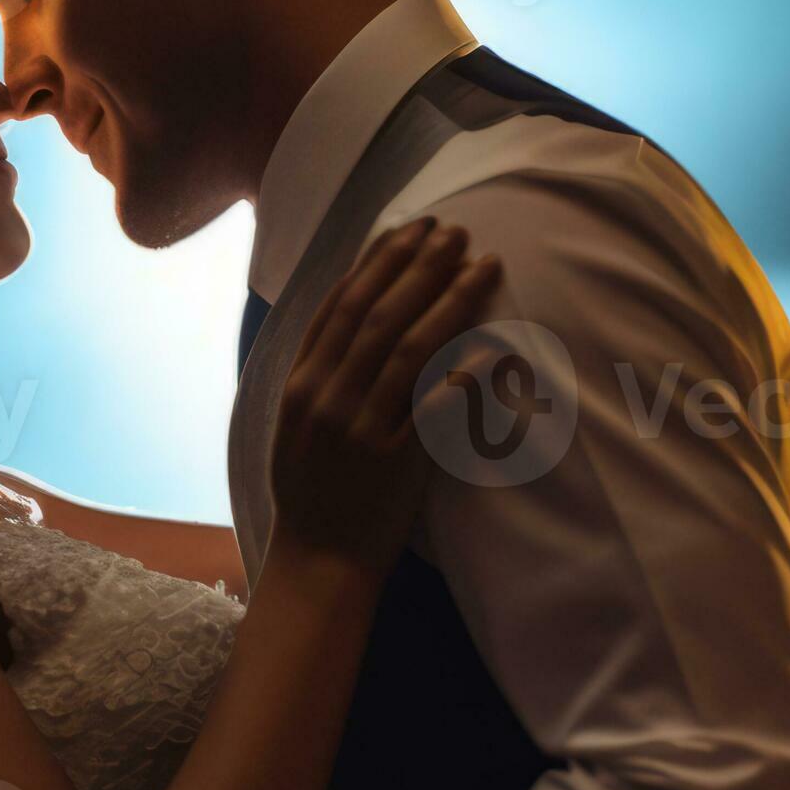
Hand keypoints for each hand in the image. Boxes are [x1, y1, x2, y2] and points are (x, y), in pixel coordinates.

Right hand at [267, 217, 501, 570]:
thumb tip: (351, 317)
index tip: (407, 229)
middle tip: (453, 230)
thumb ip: (318, 373)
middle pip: (378, 314)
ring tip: (483, 264)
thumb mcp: (296, 425)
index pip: (341, 305)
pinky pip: (435, 406)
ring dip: (451, 299)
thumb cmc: (311, 493)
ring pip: (410, 347)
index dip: (377, 262)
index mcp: (300, 384)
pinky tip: (494, 344)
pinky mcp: (395, 460)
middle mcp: (326, 397)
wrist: (319, 561)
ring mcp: (360, 427)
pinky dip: (464, 373)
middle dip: (418, 265)